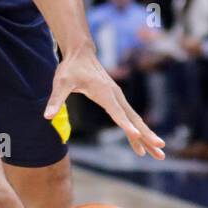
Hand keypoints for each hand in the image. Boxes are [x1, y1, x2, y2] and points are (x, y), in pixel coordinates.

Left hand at [48, 41, 165, 158]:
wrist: (81, 54)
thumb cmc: (70, 68)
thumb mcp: (60, 83)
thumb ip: (55, 100)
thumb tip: (47, 116)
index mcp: (104, 92)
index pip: (116, 112)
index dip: (125, 125)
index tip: (136, 135)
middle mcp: (115, 95)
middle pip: (134, 119)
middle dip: (147, 135)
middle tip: (160, 150)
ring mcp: (118, 97)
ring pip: (135, 120)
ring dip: (147, 136)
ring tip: (159, 154)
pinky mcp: (117, 100)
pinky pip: (130, 118)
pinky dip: (138, 131)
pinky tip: (141, 144)